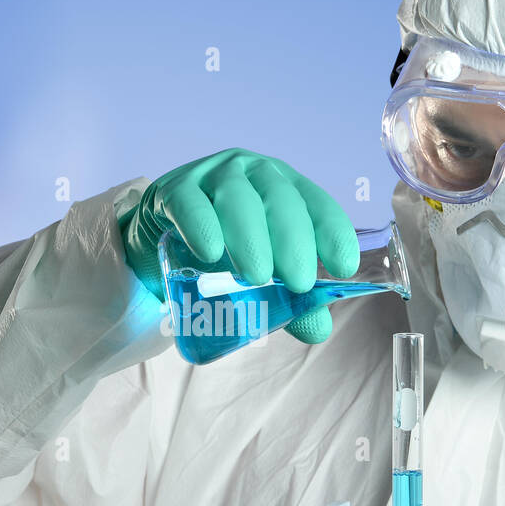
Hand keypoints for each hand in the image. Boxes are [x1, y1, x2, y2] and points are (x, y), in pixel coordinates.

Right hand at [119, 148, 358, 343]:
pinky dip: (200, 225)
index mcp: (285, 191)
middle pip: (280, 200)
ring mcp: (214, 177)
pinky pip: (190, 203)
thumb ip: (289, 303)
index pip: (317, 205)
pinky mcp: (176, 190)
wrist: (160, 239)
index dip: (332, 232)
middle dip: (294, 241)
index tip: (343, 267)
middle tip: (299, 282)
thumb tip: (318, 330)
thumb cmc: (222, 253)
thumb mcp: (259, 277)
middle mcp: (255, 175)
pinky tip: (209, 251)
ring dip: (250, 237)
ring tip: (256, 276)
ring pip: (238, 198)